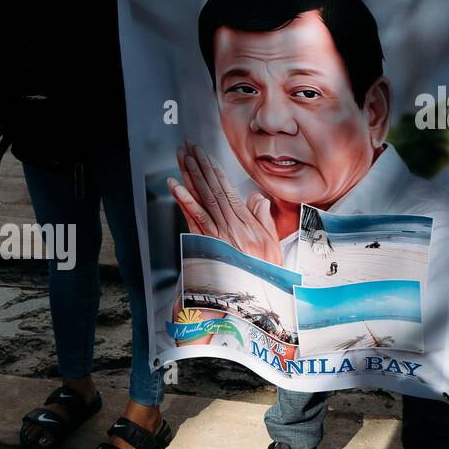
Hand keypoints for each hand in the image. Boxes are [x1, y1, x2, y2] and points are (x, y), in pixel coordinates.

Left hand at [168, 140, 282, 264]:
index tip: (203, 154)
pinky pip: (194, 219)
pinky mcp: (207, 246)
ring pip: (202, 198)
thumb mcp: (272, 244)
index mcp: (247, 222)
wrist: (254, 301)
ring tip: (181, 158)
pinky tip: (176, 187)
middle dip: (199, 165)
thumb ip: (264, 218)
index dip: (213, 170)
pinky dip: (184, 201)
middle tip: (188, 147)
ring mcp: (218, 235)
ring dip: (190, 176)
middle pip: (212, 189)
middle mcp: (232, 225)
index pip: (226, 189)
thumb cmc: (263, 275)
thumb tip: (255, 197)